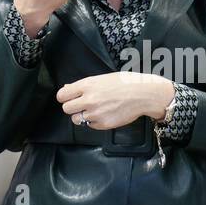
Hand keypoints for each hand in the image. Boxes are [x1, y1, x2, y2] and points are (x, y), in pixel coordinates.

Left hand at [58, 72, 174, 131]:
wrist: (143, 94)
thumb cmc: (126, 83)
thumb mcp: (102, 78)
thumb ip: (83, 85)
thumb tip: (68, 88)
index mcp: (87, 85)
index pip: (62, 95)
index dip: (64, 97)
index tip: (68, 98)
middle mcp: (89, 100)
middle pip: (66, 109)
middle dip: (72, 107)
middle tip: (81, 105)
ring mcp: (95, 113)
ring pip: (76, 119)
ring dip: (81, 116)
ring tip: (93, 110)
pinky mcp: (103, 124)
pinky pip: (90, 125)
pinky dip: (94, 122)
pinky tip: (104, 114)